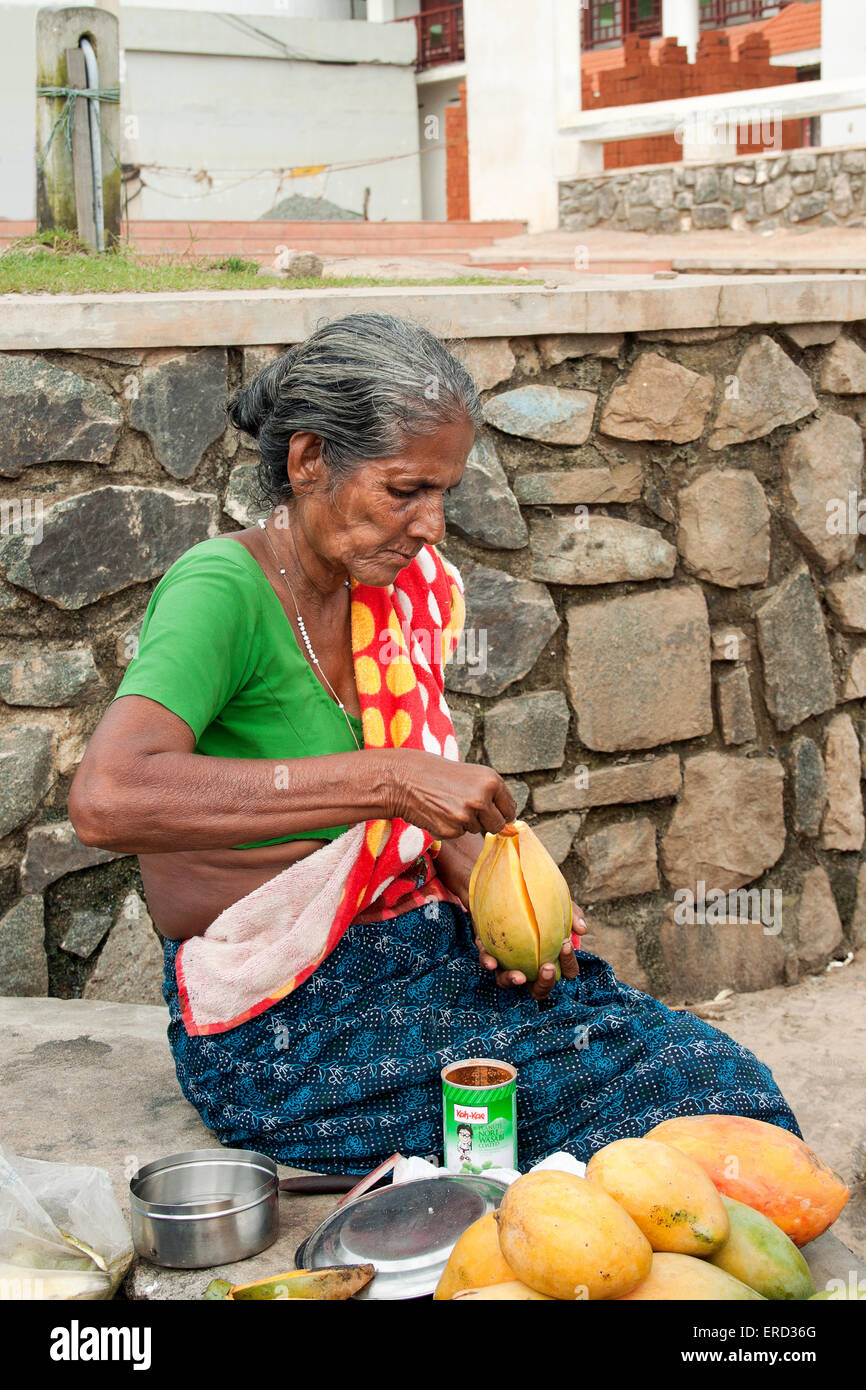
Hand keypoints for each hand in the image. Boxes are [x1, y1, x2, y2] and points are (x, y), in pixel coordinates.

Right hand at [382, 750, 515, 838]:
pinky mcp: (451, 830)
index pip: (510, 809)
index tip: (492, 811)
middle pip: (497, 825)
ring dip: (465, 822)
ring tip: (448, 804)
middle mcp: (482, 799)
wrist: (407, 779)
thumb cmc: (441, 775)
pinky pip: (459, 835)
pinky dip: (449, 827)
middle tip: (465, 807)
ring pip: (476, 830)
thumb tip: (512, 826)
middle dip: (485, 821)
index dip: (501, 812)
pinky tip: (438, 812)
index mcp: (492, 781)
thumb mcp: (473, 777)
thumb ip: (492, 795)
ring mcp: (466, 816)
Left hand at [476, 899, 587, 1001]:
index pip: (566, 971)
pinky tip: (492, 962)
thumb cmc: (540, 904)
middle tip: (547, 967)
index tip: (565, 945)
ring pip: (508, 982)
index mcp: (550, 959)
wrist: (507, 890)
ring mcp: (507, 962)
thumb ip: (572, 915)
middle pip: (539, 989)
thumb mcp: (559, 906)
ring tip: (520, 976)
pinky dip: (488, 962)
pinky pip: (486, 961)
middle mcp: (528, 967)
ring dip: (513, 981)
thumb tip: (582, 929)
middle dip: (545, 983)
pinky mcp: (488, 951)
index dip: (568, 963)